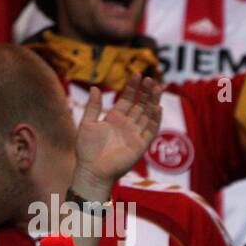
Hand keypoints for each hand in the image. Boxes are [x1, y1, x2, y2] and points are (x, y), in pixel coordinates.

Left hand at [73, 73, 162, 195]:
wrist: (92, 169)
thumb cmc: (87, 149)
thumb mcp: (87, 123)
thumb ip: (93, 107)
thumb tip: (96, 88)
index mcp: (115, 118)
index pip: (127, 99)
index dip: (133, 88)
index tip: (137, 75)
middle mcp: (127, 125)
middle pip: (141, 105)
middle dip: (146, 92)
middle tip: (151, 79)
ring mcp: (135, 134)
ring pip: (148, 115)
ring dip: (153, 102)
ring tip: (158, 87)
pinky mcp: (141, 145)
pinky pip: (150, 130)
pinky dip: (155, 120)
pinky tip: (158, 108)